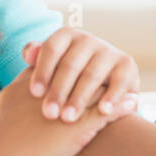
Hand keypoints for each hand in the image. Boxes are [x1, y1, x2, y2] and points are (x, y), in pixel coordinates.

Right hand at [0, 66, 138, 155]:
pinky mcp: (77, 126)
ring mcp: (67, 106)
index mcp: (38, 78)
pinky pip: (105, 112)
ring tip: (131, 90)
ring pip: (98, 90)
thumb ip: (21, 82)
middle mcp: (55, 88)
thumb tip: (29, 71)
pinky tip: (131, 104)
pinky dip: (120, 107)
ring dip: (116, 89)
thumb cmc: (3, 133)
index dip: (79, 66)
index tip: (93, 68)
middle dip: (102, 74)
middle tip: (117, 75)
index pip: (64, 64)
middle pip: (84, 73)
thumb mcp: (8, 97)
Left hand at [21, 31, 139, 122]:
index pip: (51, 49)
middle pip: (70, 64)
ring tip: (68, 118)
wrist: (99, 92)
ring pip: (91, 75)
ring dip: (80, 98)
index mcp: (66, 36)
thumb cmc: (65, 81)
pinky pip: (119, 81)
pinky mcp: (127, 65)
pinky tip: (103, 111)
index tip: (34, 93)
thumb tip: (28, 54)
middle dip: (58, 91)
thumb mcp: (50, 70)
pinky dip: (112, 97)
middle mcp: (88, 40)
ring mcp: (109, 51)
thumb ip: (37, 60)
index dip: (43, 70)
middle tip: (49, 113)